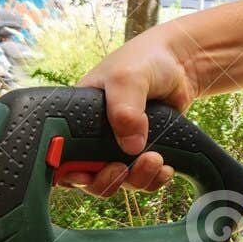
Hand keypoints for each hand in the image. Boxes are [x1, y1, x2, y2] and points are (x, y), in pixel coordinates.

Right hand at [68, 23, 201, 197]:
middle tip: (122, 169)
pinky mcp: (144, 152)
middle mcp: (96, 136)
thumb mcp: (127, 77)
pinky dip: (154, 179)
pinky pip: (144, 179)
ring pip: (121, 181)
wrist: (181, 63)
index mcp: (79, 117)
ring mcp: (120, 146)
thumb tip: (130, 146)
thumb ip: (124, 109)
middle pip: (90, 177)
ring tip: (155, 160)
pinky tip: (165, 168)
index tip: (85, 175)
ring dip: (137, 179)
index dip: (69, 171)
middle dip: (107, 180)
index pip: (61, 155)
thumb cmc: (145, 59)